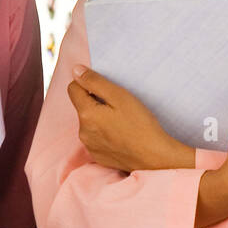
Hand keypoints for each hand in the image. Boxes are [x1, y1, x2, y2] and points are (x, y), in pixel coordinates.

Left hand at [68, 65, 194, 172]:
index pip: (73, 88)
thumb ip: (95, 82)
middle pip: (81, 106)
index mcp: (86, 114)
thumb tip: (75, 70)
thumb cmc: (141, 124)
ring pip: (88, 123)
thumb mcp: (119, 96)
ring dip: (99, 118)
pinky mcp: (98, 156)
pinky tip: (121, 135)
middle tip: (118, 105)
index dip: (88, 84)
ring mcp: (89, 146)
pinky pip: (95, 139)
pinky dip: (104, 134)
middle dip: (94, 102)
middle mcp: (82, 131)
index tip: (105, 88)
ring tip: (121, 121)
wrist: (155, 157)